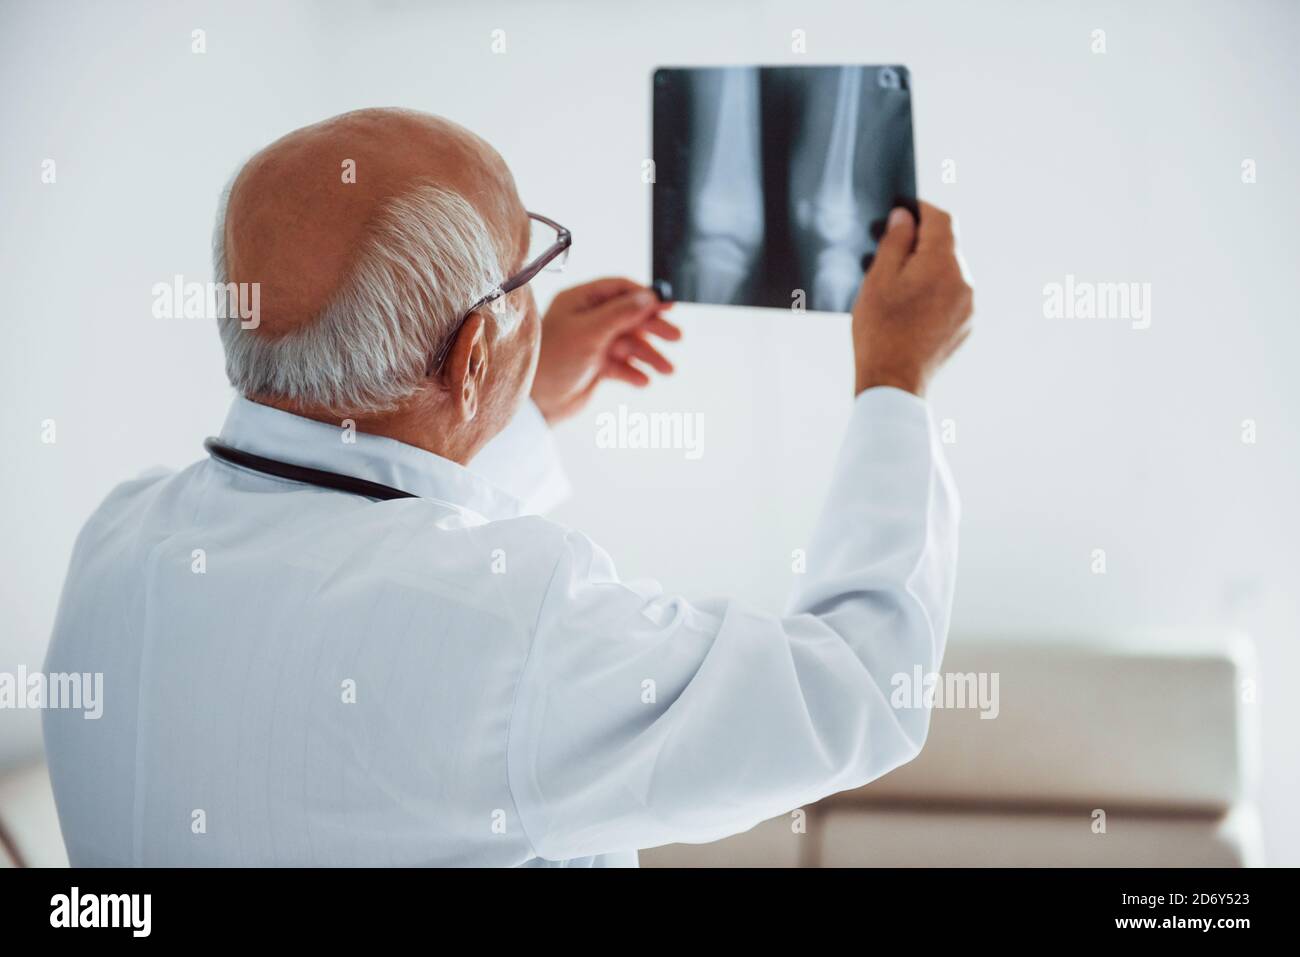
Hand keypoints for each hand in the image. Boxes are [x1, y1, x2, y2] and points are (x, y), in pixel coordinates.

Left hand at [530, 277, 681, 422]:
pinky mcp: (596, 366)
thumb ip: (621, 313)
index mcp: (580, 301)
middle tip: (676, 337)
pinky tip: (642, 381)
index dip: (646, 296)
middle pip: (630, 316)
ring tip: (666, 370)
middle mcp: (587, 319)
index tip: (670, 305)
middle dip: (653, 328)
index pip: (620, 290)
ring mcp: (592, 343)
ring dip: (649, 355)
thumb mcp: (590, 332)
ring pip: (629, 343)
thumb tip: (649, 296)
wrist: (536, 403)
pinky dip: (633, 372)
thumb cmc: (553, 361)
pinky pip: (622, 365)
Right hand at [851, 201, 973, 396]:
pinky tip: (909, 306)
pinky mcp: (965, 324)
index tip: (903, 209)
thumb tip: (904, 217)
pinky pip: (952, 295)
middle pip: (946, 246)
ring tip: (896, 283)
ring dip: (926, 268)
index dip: (921, 209)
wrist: (893, 381)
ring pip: (949, 271)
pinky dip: (933, 290)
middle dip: (920, 242)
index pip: (941, 219)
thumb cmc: (880, 331)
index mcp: (943, 264)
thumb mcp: (878, 279)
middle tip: (888, 248)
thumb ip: (894, 241)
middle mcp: (964, 281)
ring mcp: (968, 305)